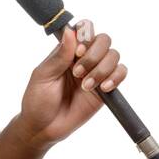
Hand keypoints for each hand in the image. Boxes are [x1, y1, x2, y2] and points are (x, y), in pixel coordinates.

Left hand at [10, 19, 126, 148]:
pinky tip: (103, 88)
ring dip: (102, 69)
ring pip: (114, 55)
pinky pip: (121, 73)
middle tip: (78, 73)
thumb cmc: (37, 101)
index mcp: (68, 51)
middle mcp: (85, 58)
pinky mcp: (106, 89)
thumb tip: (70, 31)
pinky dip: (116, 77)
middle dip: (94, 55)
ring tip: (86, 86)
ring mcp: (96, 73)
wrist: (44, 128)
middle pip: (104, 40)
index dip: (86, 35)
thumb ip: (59, 56)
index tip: (78, 51)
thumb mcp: (43, 76)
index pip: (85, 30)